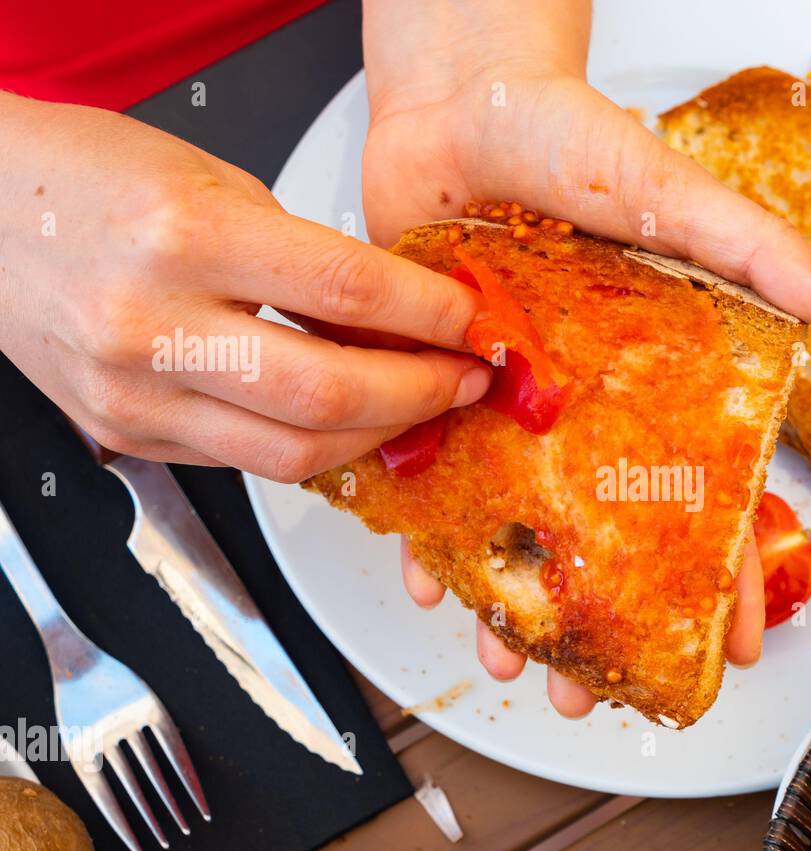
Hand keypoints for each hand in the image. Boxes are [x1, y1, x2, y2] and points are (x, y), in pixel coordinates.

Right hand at [0, 93, 491, 481]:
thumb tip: (401, 315)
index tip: (473, 324)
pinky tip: (351, 424)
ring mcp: (136, 394)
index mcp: (184, 237)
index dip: (431, 316)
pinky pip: (249, 462)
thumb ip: (307, 257)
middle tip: (464, 379)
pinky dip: (315, 448)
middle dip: (422, 394)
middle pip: (329, 395)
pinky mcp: (130, 434)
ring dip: (380, 437)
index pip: (346, 291)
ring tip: (420, 408)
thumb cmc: (90, 181)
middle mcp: (152, 326)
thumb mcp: (216, 183)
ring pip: (295, 453)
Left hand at [362, 0, 810, 715]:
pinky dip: (431, 534)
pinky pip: (441, 481)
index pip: (708, 495)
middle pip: (610, 536)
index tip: (735, 645)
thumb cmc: (568, 132)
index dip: (724, 575)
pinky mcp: (446, 390)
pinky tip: (429, 584)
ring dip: (518, 602)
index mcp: (660, 377)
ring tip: (514, 664)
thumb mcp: (668, 193)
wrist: (454, 100)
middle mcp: (591, 406)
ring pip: (525, 529)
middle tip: (593, 689)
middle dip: (606, 619)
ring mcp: (518, 407)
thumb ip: (754, 252)